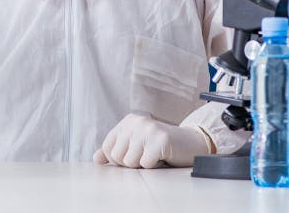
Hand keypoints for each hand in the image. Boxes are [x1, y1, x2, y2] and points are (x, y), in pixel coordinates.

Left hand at [93, 113, 211, 168]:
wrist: (191, 142)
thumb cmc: (161, 145)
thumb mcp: (136, 143)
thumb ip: (116, 149)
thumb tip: (96, 159)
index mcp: (128, 121)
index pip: (107, 148)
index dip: (118, 159)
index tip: (133, 155)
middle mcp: (136, 122)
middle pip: (116, 157)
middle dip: (131, 163)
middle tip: (146, 155)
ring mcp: (148, 129)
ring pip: (129, 162)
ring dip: (143, 164)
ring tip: (154, 154)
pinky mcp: (160, 140)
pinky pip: (145, 164)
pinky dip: (154, 166)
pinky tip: (162, 156)